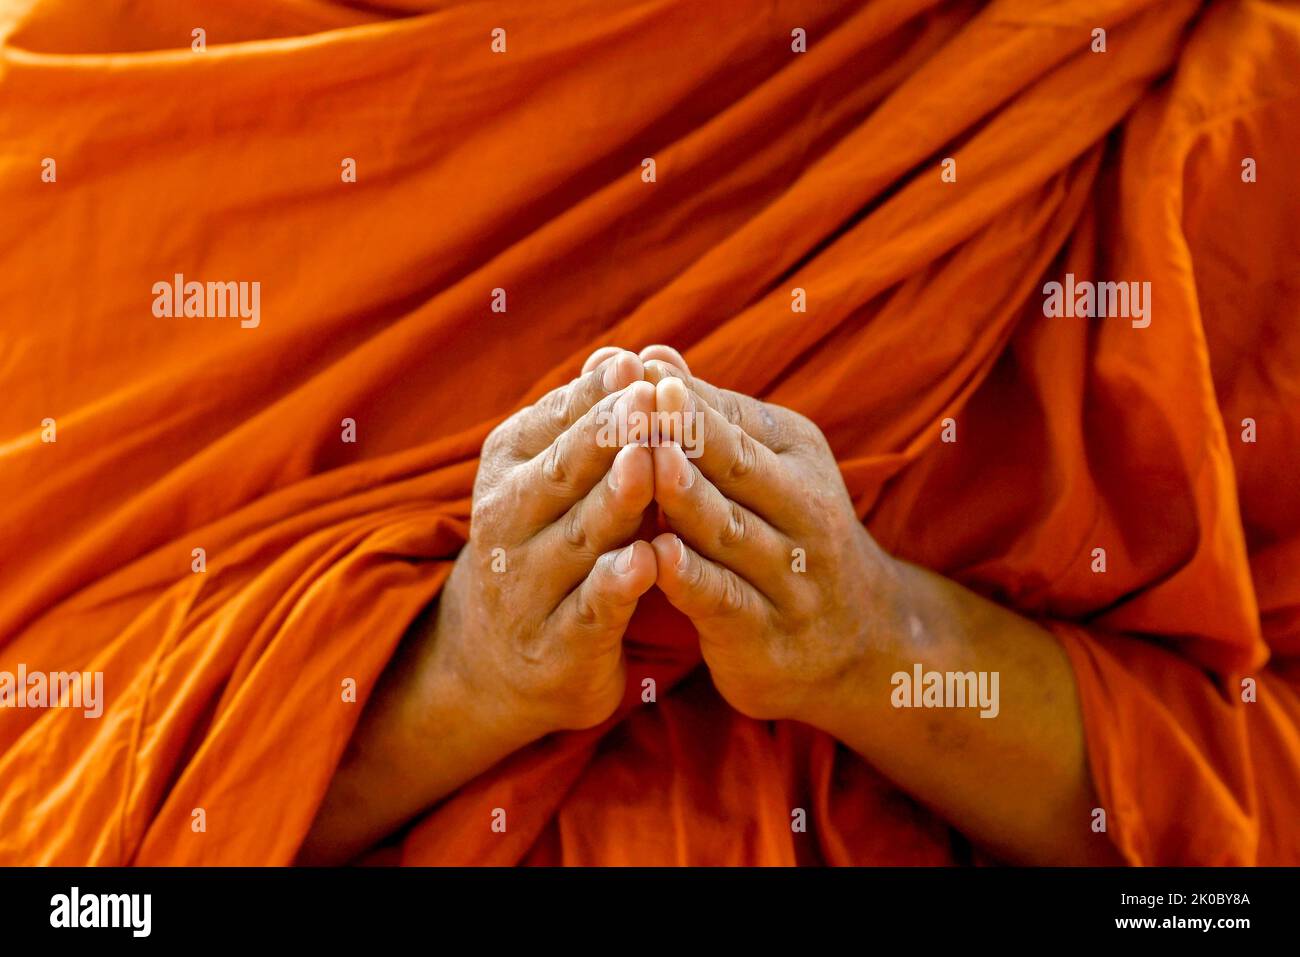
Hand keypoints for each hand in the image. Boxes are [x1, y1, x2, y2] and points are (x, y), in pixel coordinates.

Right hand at [430, 348, 659, 738]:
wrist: (496, 661)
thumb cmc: (549, 543)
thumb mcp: (557, 478)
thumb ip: (588, 423)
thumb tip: (620, 353)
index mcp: (508, 469)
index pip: (554, 423)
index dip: (597, 397)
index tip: (638, 366)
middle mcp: (508, 523)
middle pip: (562, 474)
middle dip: (604, 436)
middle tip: (646, 399)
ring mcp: (529, 587)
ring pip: (579, 538)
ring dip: (614, 502)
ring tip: (645, 466)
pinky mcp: (559, 645)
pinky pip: (590, 610)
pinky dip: (614, 586)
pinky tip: (645, 561)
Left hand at [639, 350, 901, 722]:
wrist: (864, 644)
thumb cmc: (789, 537)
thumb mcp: (765, 470)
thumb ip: (706, 418)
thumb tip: (648, 355)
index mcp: (799, 458)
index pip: (736, 419)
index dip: (682, 395)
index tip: (630, 367)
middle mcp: (806, 512)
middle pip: (739, 467)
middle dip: (688, 432)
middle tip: (639, 399)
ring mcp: (791, 578)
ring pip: (730, 531)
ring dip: (687, 497)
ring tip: (646, 463)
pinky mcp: (766, 636)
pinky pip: (725, 599)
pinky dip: (691, 578)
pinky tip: (657, 556)